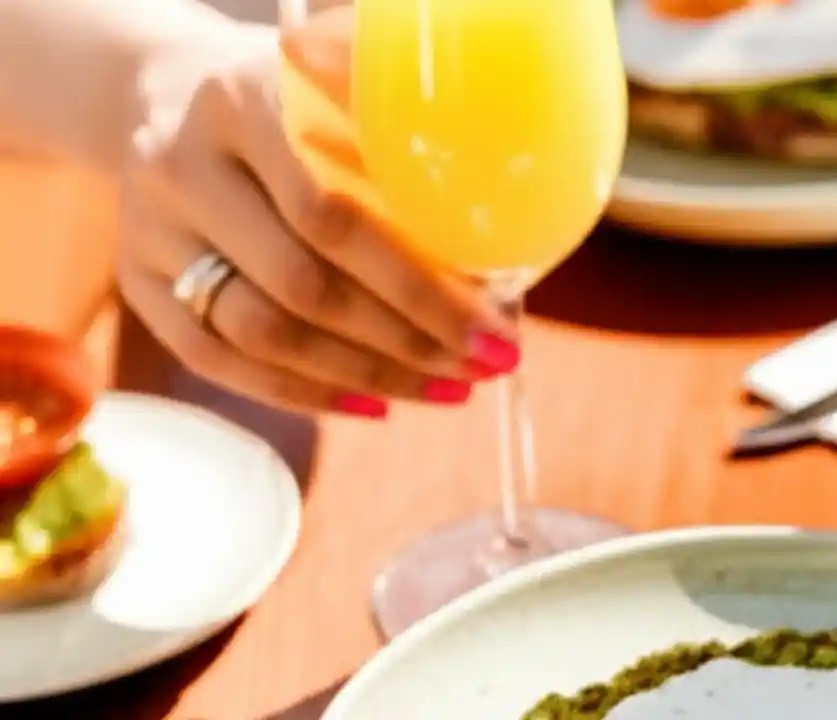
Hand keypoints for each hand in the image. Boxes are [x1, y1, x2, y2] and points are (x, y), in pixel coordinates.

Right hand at [117, 24, 517, 417]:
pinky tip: (374, 405)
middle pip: (303, 286)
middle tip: (482, 368)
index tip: (497, 332)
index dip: (422, 289)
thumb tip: (510, 265)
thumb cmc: (285, 98)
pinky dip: (302, 393)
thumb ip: (405, 152)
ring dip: (365, 376)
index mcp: (242, 101)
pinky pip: (219, 360)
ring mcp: (147, 229)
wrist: (165, 86)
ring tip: (444, 390)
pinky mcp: (134, 281)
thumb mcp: (338, 88)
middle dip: (407, 342)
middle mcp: (181, 166)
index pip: (336, 219)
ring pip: (262, 334)